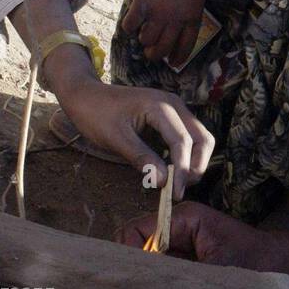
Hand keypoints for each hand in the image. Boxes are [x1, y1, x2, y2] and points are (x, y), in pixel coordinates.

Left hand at [53, 73, 213, 200]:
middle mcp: (175, 105)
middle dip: (196, 166)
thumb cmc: (96, 114)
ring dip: (195, 162)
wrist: (86, 95)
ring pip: (200, 138)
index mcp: (161, 106)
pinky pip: (190, 137)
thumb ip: (141, 158)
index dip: (182, 169)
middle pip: (202, 138)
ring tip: (179, 182)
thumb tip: (163, 182)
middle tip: (180, 189)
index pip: (182, 141)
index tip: (175, 193)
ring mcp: (176, 109)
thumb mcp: (115, 139)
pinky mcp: (173, 116)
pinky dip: (188, 155)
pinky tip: (174, 170)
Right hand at [115, 203, 288, 285]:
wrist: (287, 267)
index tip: (129, 283)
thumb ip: (178, 277)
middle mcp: (177, 228)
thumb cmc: (259, 264)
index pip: (134, 231)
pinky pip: (161, 275)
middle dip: (136, 273)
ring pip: (146, 265)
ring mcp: (180, 246)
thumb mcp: (216, 272)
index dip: (126, 256)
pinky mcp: (185, 263)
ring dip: (149, 284)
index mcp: (183, 218)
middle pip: (135, 248)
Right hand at [121, 0, 209, 64]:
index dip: (179, 57)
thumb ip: (195, 1)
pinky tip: (130, 24)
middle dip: (156, 55)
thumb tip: (193, 1)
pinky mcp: (141, 4)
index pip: (186, 46)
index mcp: (193, 18)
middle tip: (151, 54)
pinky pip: (130, 24)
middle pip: (163, 48)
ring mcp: (157, 14)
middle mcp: (175, 21)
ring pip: (146, 39)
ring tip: (143, 36)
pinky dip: (129, 27)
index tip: (173, 62)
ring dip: (144, 40)